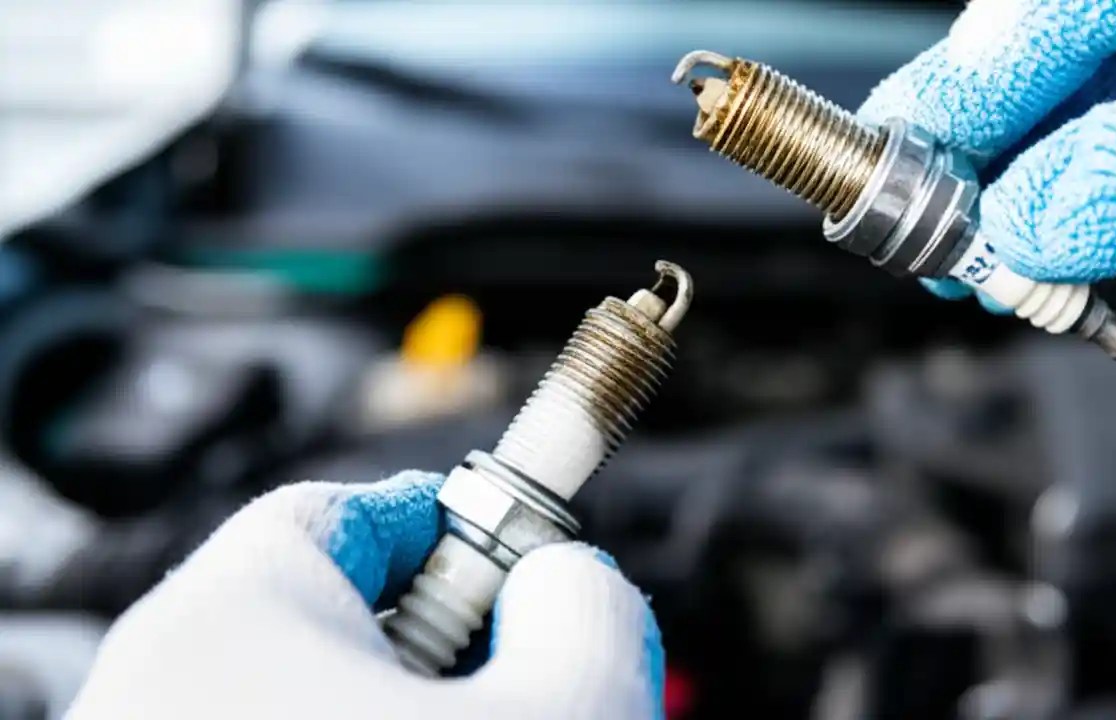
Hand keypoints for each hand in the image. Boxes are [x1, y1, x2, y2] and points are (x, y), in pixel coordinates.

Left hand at [66, 472, 663, 719]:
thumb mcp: (568, 715)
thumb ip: (588, 607)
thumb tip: (570, 581)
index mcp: (226, 625)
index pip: (356, 510)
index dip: (467, 522)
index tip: (531, 551)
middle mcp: (155, 688)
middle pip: (334, 612)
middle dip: (445, 644)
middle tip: (512, 694)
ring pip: (307, 696)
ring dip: (406, 706)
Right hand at [858, 0, 1115, 303]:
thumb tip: (1027, 231)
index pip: (1000, 44)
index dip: (943, 145)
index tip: (911, 233)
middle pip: (1020, 77)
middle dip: (992, 181)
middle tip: (975, 269)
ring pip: (1071, 111)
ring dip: (1049, 198)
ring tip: (1040, 272)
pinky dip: (1112, 187)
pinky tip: (1097, 233)